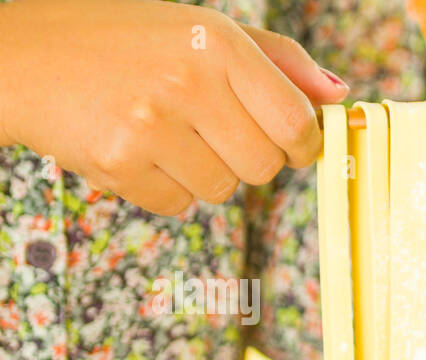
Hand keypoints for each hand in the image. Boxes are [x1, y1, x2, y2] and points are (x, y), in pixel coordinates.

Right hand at [0, 0, 347, 214]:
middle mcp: (187, 82)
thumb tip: (338, 96)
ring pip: (224, 190)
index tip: (292, 143)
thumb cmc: (127, 42)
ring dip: (207, 172)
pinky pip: (180, 205)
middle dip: (251, 159)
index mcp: (217, 43)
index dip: (303, 145)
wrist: (24, 55)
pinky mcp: (120, 164)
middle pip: (265, 167)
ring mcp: (151, 125)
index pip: (296, 124)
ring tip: (169, 133)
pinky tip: (141, 149)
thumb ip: (278, 62)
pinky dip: (168, 187)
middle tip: (216, 131)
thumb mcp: (204, 31)